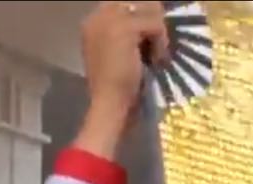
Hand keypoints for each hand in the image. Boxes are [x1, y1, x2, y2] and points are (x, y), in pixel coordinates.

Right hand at [75, 1, 168, 157]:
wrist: (110, 104)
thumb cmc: (117, 86)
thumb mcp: (120, 53)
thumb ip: (131, 34)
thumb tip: (156, 18)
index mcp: (92, 22)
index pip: (124, 4)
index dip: (144, 15)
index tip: (155, 33)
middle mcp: (97, 15)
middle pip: (138, 3)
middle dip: (154, 21)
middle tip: (159, 44)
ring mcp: (109, 20)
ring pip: (149, 12)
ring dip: (159, 34)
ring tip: (156, 56)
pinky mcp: (124, 28)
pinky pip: (155, 24)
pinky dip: (161, 42)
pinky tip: (156, 60)